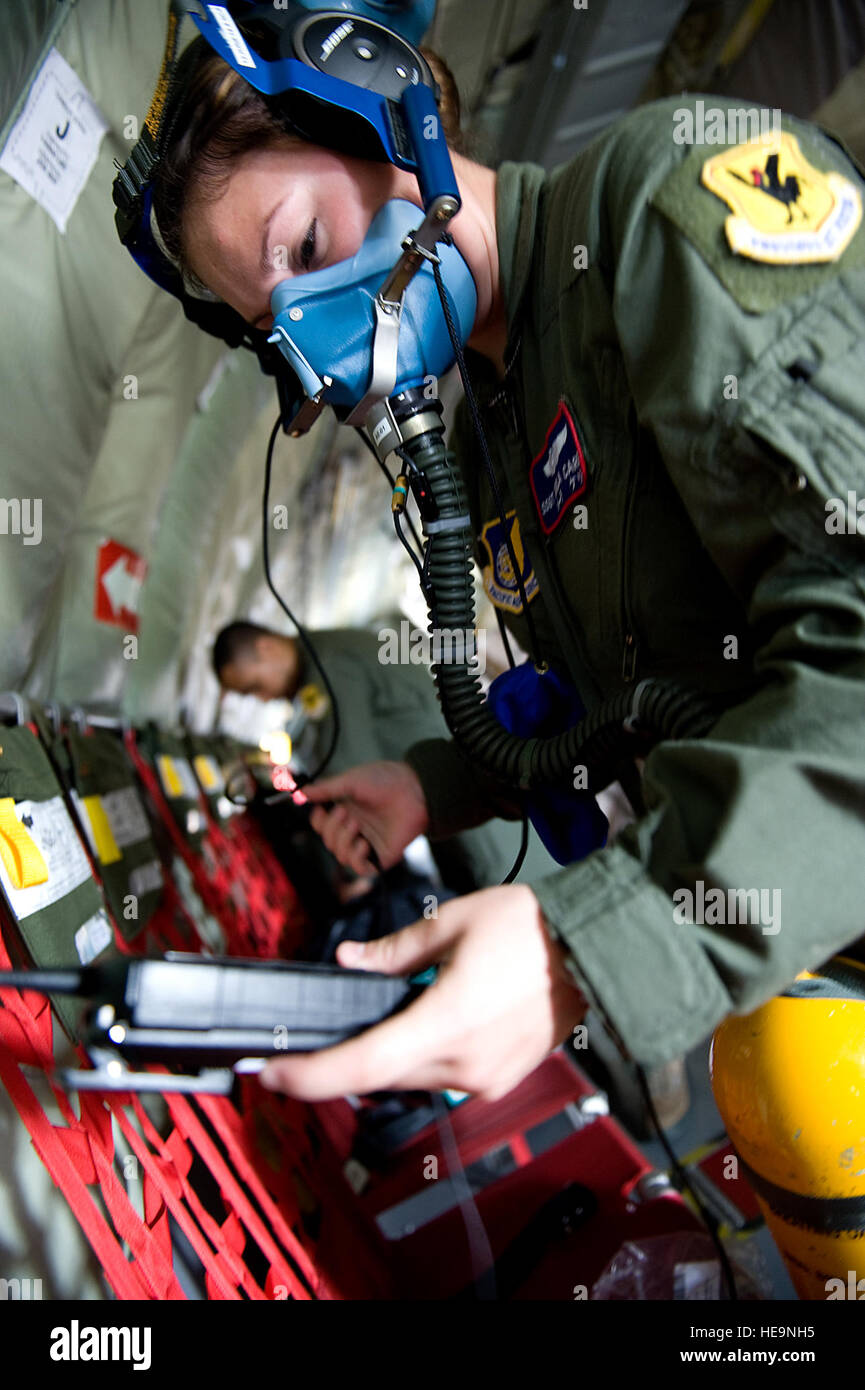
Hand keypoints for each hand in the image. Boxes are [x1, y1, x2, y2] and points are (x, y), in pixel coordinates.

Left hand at [259, 885, 587, 1103]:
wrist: (592, 948)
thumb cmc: (530, 929)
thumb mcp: (450, 923)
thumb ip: (393, 951)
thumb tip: (351, 961)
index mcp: (447, 1021)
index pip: (362, 1065)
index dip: (310, 1076)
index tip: (275, 1075)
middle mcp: (465, 1061)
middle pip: (383, 1073)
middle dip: (353, 1050)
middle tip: (335, 1022)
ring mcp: (486, 1075)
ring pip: (413, 1076)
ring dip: (395, 1048)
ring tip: (406, 1002)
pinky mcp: (500, 1077)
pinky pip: (445, 1074)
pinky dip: (427, 1051)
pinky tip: (437, 1015)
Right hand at [304, 760, 429, 874]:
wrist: (414, 790)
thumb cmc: (386, 781)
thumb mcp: (351, 781)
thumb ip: (326, 790)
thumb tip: (301, 793)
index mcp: (346, 812)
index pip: (322, 826)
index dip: (318, 821)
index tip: (321, 810)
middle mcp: (356, 829)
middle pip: (328, 841)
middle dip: (332, 829)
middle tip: (346, 813)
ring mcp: (368, 843)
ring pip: (341, 856)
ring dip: (343, 841)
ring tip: (356, 825)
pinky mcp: (382, 856)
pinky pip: (361, 869)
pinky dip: (357, 858)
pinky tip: (363, 844)